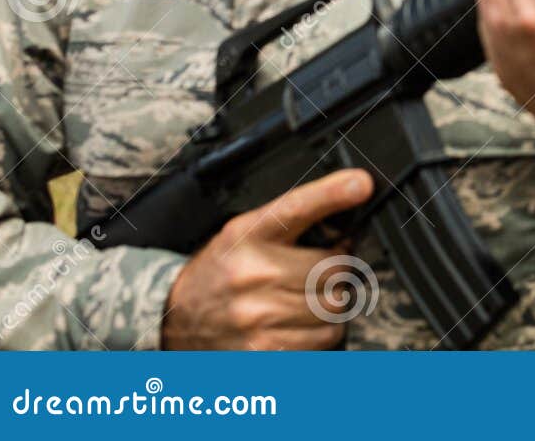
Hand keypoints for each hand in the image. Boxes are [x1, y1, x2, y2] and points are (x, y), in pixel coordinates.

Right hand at [161, 169, 373, 349]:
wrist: (174, 317)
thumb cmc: (219, 270)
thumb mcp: (245, 231)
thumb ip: (293, 219)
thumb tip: (349, 202)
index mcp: (247, 235)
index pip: (295, 208)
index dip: (332, 194)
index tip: (361, 184)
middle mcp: (252, 274)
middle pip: (334, 269)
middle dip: (338, 270)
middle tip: (323, 271)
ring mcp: (257, 316)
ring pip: (335, 307)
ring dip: (333, 303)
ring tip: (310, 297)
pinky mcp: (262, 351)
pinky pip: (323, 338)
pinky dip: (323, 331)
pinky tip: (301, 322)